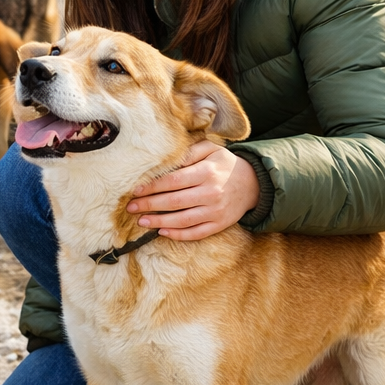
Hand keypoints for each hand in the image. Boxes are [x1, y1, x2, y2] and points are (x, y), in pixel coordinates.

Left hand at [125, 139, 258, 241]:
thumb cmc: (224, 164)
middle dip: (149, 204)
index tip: (136, 189)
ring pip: (183, 220)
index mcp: (207, 172)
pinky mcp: (219, 225)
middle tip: (131, 207)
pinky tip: (162, 232)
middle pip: (174, 201)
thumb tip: (167, 160)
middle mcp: (211, 193)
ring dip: (159, 222)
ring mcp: (216, 211)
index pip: (173, 180)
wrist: (253, 184)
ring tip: (141, 221)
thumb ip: (189, 152)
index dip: (153, 186)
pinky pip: (196, 233)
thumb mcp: (211, 149)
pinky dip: (178, 234)